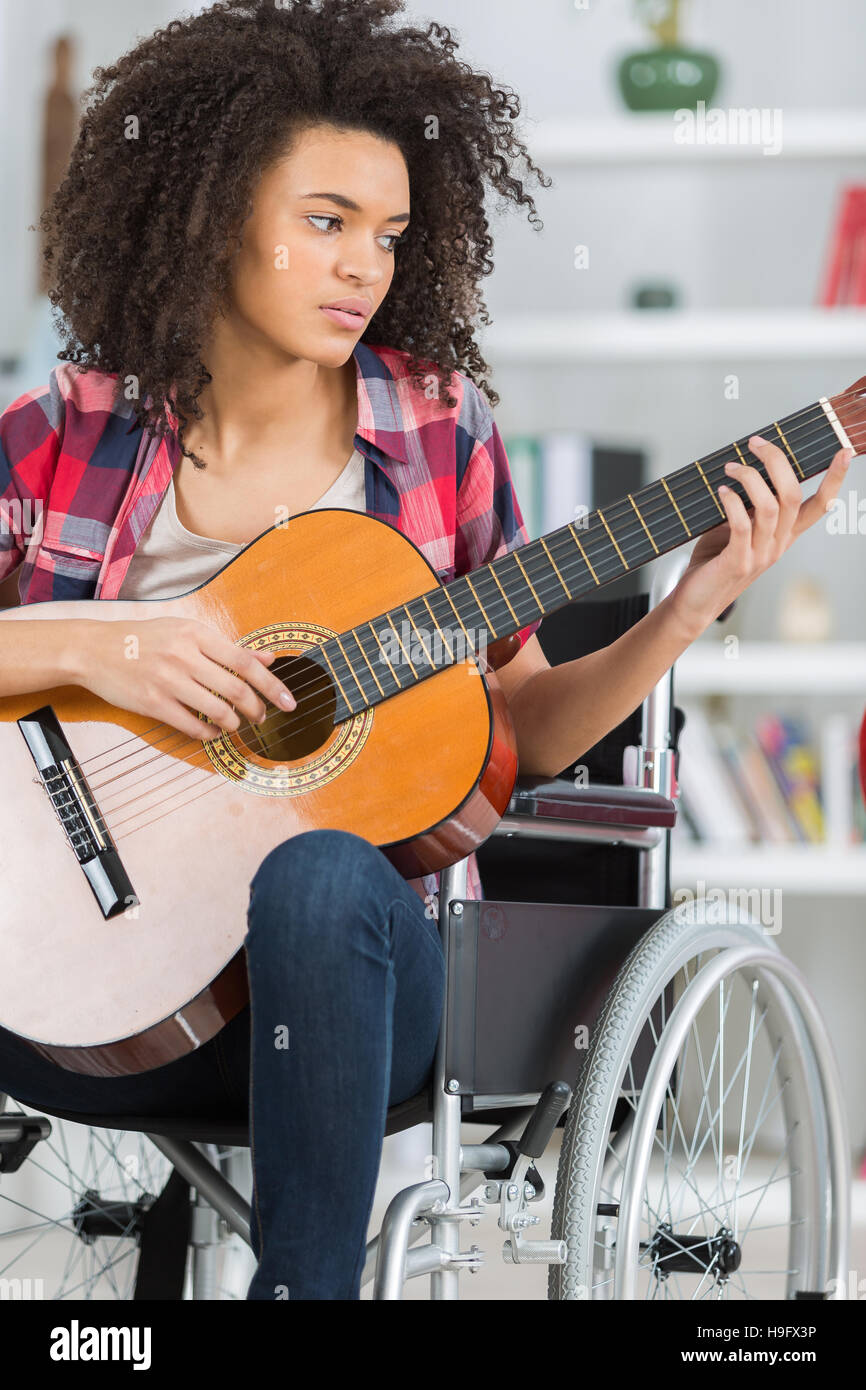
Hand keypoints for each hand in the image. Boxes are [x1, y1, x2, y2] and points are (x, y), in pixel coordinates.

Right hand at [76, 616, 296, 741]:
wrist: (95, 650)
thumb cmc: (146, 639)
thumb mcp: (186, 631)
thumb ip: (228, 647)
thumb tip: (268, 659)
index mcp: (196, 634)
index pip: (245, 662)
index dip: (272, 685)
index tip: (289, 702)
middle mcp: (184, 655)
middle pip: (236, 689)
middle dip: (257, 709)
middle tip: (262, 718)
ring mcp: (167, 680)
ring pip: (218, 710)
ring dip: (234, 723)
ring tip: (236, 724)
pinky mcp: (152, 703)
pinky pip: (192, 725)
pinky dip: (209, 733)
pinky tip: (213, 732)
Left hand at [669, 434, 852, 637]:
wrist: (695, 602)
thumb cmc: (713, 563)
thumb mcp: (736, 530)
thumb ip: (747, 506)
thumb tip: (743, 469)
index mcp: (784, 535)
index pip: (819, 505)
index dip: (834, 479)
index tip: (844, 452)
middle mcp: (778, 544)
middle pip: (793, 495)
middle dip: (777, 461)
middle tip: (755, 443)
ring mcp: (760, 555)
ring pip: (769, 507)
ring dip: (749, 478)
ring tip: (730, 467)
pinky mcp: (738, 563)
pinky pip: (741, 525)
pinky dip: (732, 502)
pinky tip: (721, 490)